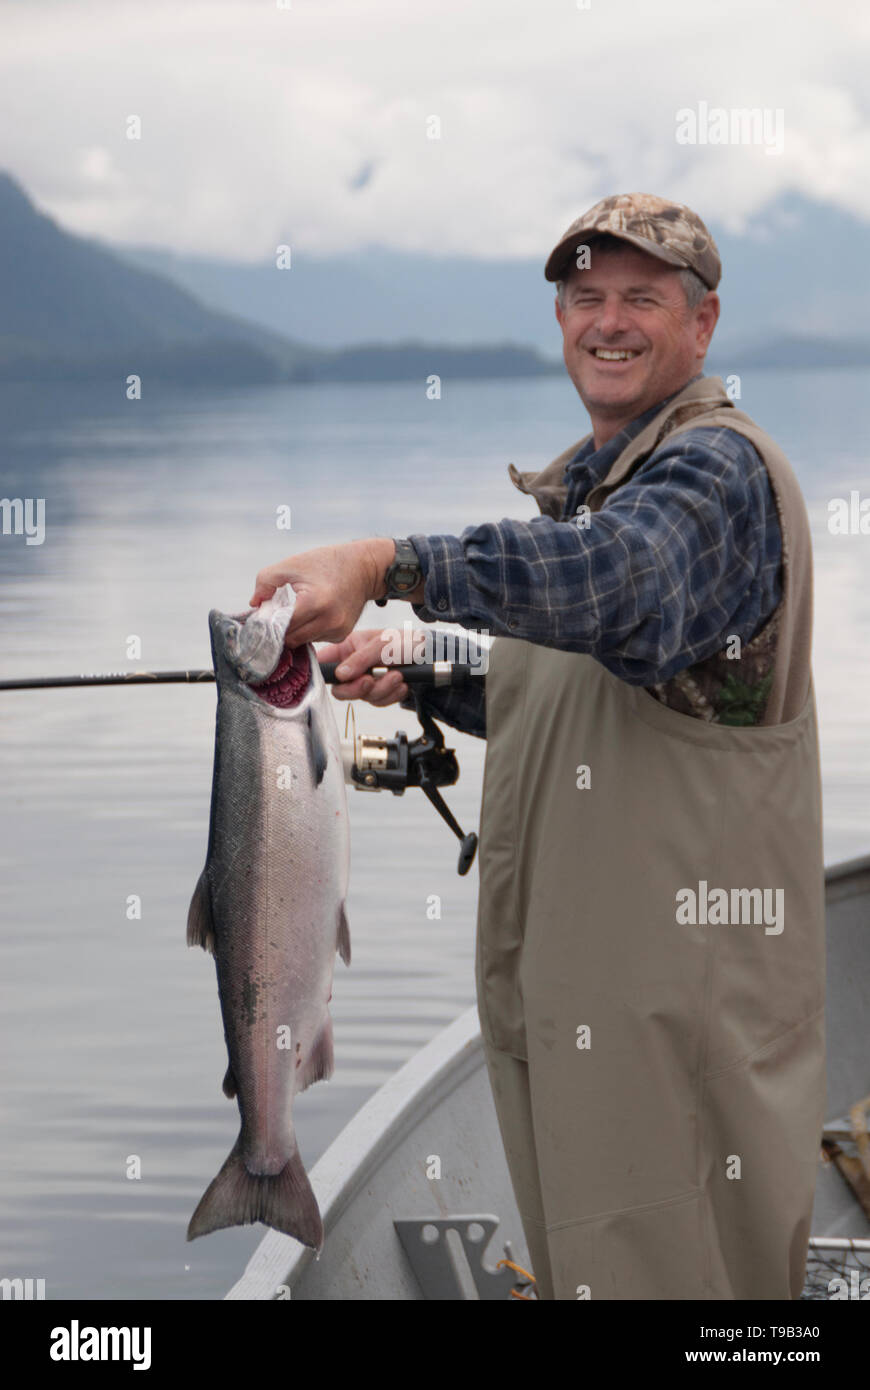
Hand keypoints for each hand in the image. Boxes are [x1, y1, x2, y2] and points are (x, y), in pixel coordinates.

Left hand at [249, 539, 394, 646]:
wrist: (363, 567)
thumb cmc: (326, 563)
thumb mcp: (292, 564)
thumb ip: (266, 582)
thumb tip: (254, 604)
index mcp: (314, 602)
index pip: (281, 625)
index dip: (269, 620)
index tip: (263, 614)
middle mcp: (329, 621)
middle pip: (291, 638)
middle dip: (281, 628)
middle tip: (278, 612)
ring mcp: (338, 630)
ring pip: (302, 641)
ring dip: (295, 630)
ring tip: (298, 610)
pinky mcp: (342, 635)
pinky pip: (316, 639)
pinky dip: (309, 630)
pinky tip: (314, 614)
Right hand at [317, 628, 425, 707]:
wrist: (431, 653)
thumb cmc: (406, 641)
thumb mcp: (382, 644)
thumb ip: (360, 659)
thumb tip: (341, 675)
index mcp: (347, 649)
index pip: (323, 663)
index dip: (321, 674)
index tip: (336, 678)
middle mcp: (354, 666)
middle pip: (341, 689)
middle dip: (358, 688)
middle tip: (371, 680)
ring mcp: (367, 680)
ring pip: (363, 697)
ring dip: (382, 690)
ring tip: (397, 676)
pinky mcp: (380, 691)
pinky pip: (379, 702)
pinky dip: (391, 696)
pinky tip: (402, 684)